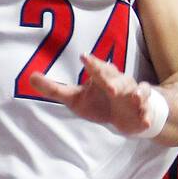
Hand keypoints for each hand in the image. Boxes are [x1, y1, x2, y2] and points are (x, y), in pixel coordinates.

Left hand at [29, 53, 160, 136]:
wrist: (128, 116)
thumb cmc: (99, 103)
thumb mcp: (75, 98)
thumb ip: (54, 89)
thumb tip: (30, 77)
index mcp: (103, 76)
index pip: (97, 67)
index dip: (92, 63)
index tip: (84, 57)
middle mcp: (119, 82)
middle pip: (117, 78)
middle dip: (113, 80)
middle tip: (107, 86)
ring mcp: (133, 96)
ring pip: (137, 91)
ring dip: (137, 94)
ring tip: (134, 99)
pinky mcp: (143, 110)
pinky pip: (147, 110)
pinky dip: (146, 114)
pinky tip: (144, 121)